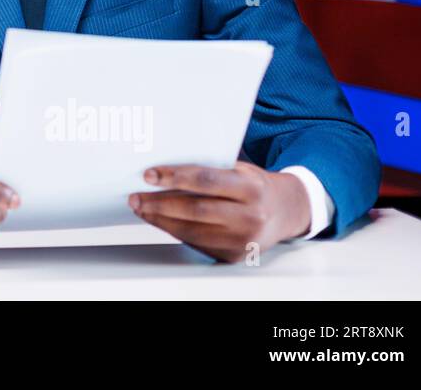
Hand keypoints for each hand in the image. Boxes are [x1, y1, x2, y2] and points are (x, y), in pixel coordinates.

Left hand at [128, 161, 311, 262]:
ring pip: (191, 230)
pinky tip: (159, 220)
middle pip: (195, 209)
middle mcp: (250, 216)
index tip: (149, 175)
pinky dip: (173, 230)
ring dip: (160, 219)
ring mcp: (242, 240)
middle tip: (135, 196)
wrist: (285, 212)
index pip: (206, 180)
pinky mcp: (233, 256)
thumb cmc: (253, 185)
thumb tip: (164, 165)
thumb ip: (210, 167)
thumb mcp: (240, 169)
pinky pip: (196, 243)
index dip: (174, 177)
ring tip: (141, 207)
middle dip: (159, 202)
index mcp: (251, 188)